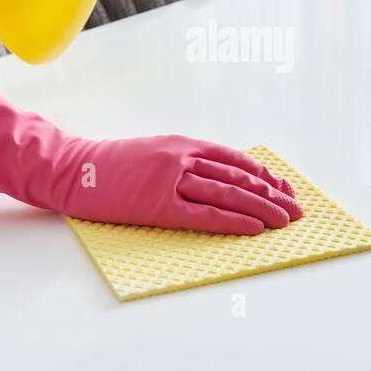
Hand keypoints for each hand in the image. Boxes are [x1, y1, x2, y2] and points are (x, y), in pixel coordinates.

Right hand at [59, 134, 300, 233]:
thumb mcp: (156, 151)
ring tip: (284, 221)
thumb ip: (187, 161)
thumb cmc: (113, 165)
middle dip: (272, 195)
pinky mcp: (159, 205)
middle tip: (295, 210)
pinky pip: (205, 215)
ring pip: (229, 194)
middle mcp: (184, 158)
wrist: (75, 170)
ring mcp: (172, 181)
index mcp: (184, 143)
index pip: (236, 160)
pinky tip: (254, 228)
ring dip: (262, 208)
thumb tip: (222, 179)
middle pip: (239, 177)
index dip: (265, 176)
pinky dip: (233, 221)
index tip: (284, 190)